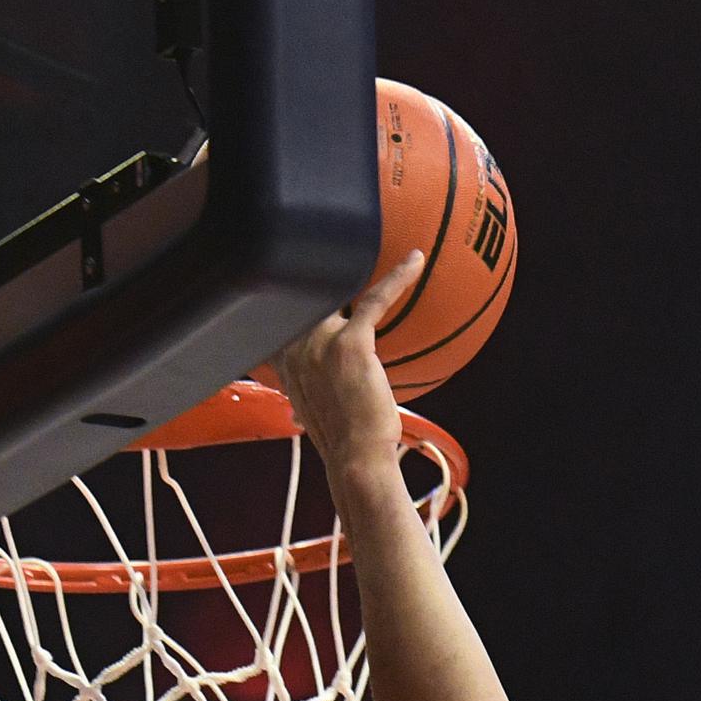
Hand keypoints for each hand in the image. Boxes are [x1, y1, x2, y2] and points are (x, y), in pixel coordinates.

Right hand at [269, 249, 423, 480]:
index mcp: (284, 360)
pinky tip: (416, 261)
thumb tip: (297, 412)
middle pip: (307, 292)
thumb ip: (305, 396)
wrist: (355, 459)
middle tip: (339, 241)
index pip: (284, 312)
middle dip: (318, 266)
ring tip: (370, 240)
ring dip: (353, 266)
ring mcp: (319, 342)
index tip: (308, 269)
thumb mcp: (313, 415)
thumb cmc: (343, 441)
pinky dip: (398, 278)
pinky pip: (375, 300)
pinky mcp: (350, 344)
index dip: (296, 289)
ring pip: (336, 289)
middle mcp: (294, 346)